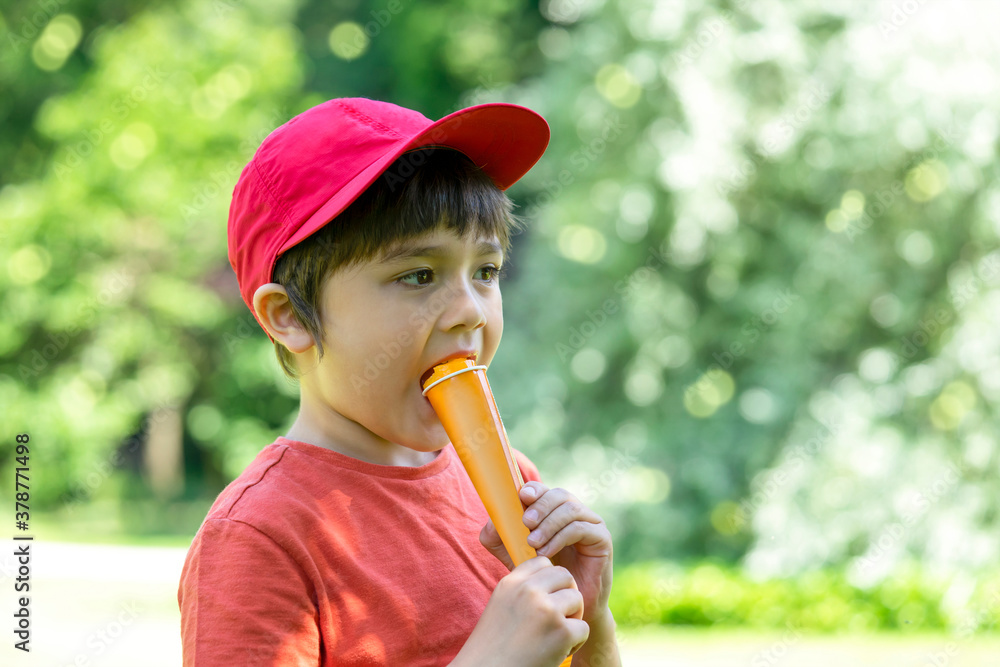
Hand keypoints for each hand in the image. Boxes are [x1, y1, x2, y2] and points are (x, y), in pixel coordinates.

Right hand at [451, 556, 587, 666]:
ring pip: (577, 598)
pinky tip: (558, 652)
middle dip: (566, 594)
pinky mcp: (562, 632)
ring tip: (557, 636)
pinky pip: (583, 627)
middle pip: (565, 576)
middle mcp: (528, 591)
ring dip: (573, 618)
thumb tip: (548, 578)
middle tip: (559, 616)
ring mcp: (546, 609)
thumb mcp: (501, 606)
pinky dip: (576, 642)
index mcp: (511, 583)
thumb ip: (521, 590)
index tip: (547, 598)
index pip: (542, 562)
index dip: (550, 580)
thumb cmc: (494, 646)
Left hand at [480, 482, 613, 624]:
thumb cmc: (541, 578)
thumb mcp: (513, 555)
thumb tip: (492, 519)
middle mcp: (575, 513)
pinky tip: (546, 553)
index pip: (545, 490)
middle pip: (559, 494)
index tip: (522, 496)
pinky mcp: (602, 539)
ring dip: (549, 523)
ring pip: (570, 509)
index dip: (534, 489)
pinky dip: (560, 537)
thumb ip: (499, 537)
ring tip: (533, 543)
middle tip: (525, 523)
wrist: (565, 608)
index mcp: (554, 511)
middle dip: (540, 506)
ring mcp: (591, 523)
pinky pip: (581, 528)